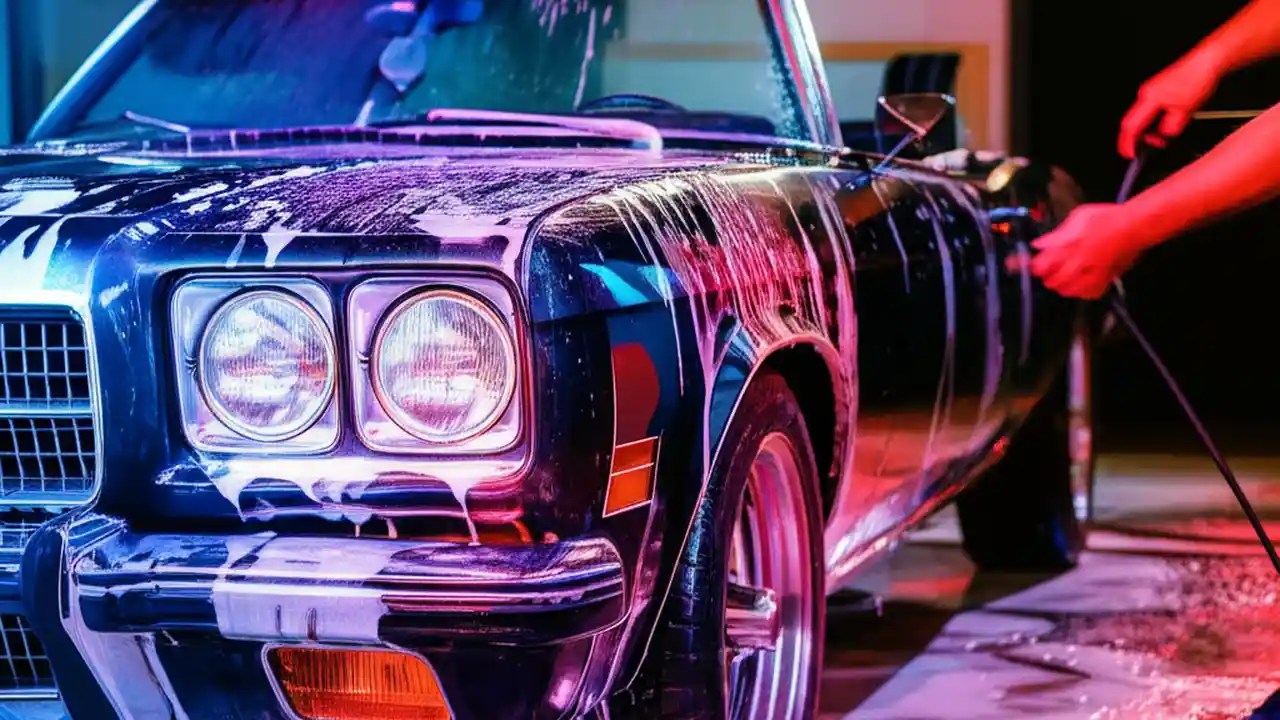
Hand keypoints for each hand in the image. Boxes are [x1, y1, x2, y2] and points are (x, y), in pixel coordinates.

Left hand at [1028, 204, 1151, 298]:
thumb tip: (1038, 245)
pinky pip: (1085, 294)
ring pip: (1065, 290)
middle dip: (1045, 274)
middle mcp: (1077, 265)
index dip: (1025, 265)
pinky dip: (1078, 290)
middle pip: (1050, 281)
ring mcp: (1090, 275)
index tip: (1014, 265)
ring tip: (1061, 273)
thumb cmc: (1104, 217)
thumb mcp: (1077, 217)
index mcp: (1068, 247)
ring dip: (1059, 283)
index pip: (1039, 264)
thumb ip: (1056, 234)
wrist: (1134, 226)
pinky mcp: (1104, 282)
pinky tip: (1078, 282)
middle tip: (1046, 266)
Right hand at [1118, 52, 1221, 158]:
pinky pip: (1150, 108)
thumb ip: (1170, 128)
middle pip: (1133, 121)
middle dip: (1136, 138)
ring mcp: (1152, 89)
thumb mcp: (1186, 111)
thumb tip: (1164, 135)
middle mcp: (1147, 93)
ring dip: (1148, 129)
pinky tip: (1165, 123)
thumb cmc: (1197, 78)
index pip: (1131, 126)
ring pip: (1142, 115)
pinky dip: (1154, 120)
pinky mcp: (1160, 88)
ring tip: (1161, 137)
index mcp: (1149, 98)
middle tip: (1146, 148)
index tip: (1129, 154)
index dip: (1128, 143)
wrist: (1208, 61)